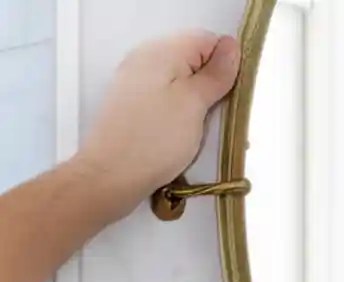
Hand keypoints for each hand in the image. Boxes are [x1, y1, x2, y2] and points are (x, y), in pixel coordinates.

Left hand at [77, 30, 240, 220]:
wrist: (111, 176)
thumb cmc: (154, 140)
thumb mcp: (195, 103)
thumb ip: (216, 73)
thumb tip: (231, 48)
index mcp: (161, 52)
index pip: (208, 41)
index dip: (226, 65)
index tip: (231, 93)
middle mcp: (146, 60)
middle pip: (195, 61)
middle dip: (214, 87)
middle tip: (219, 117)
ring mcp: (137, 82)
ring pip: (183, 83)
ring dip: (201, 104)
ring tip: (202, 132)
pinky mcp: (134, 104)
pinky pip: (169, 99)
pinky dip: (183, 113)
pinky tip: (185, 135)